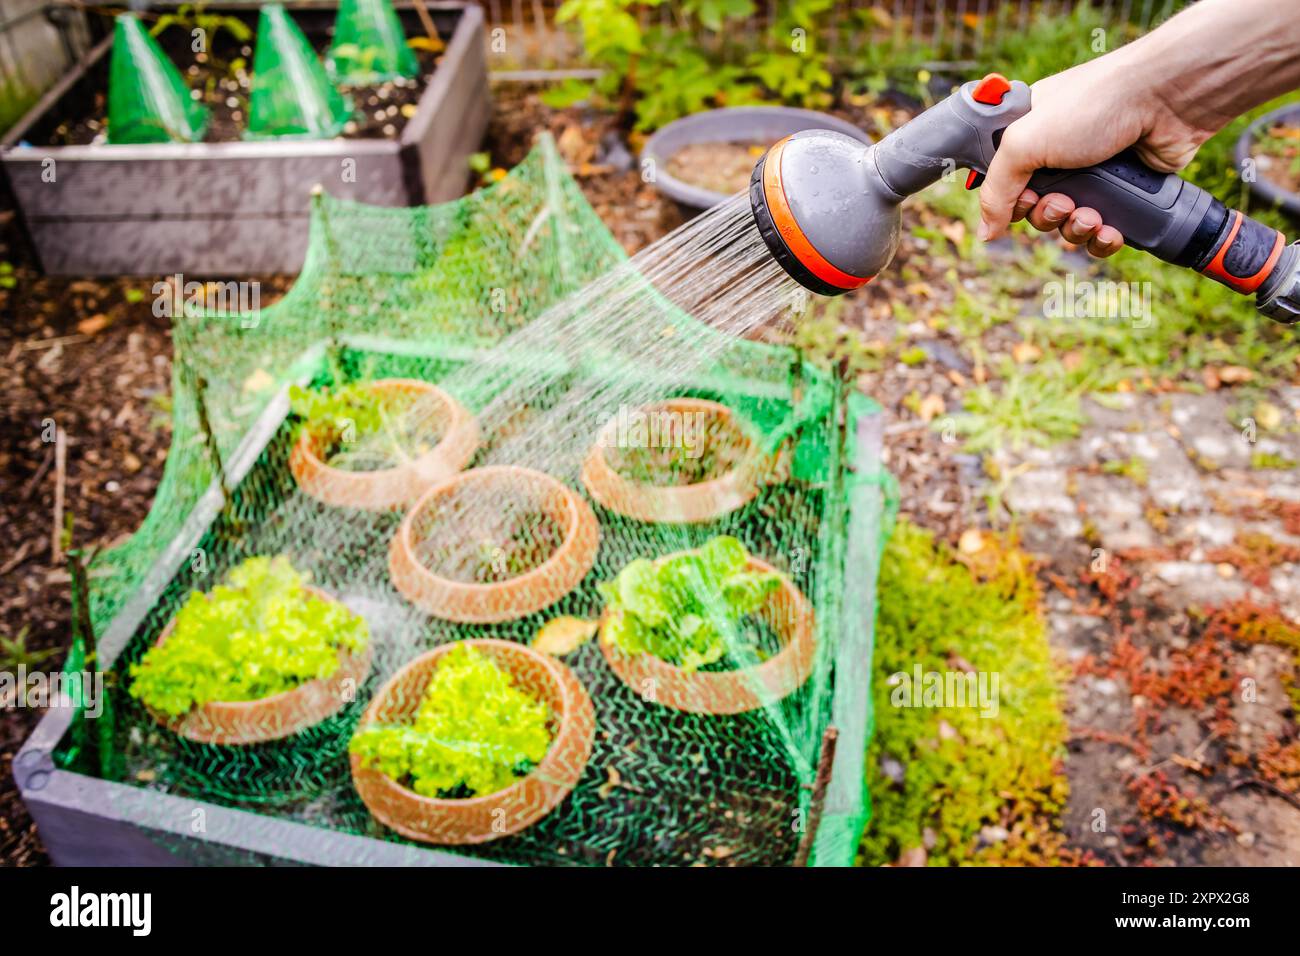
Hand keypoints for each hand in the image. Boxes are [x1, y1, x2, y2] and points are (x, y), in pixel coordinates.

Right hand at [977, 53, 1214, 257]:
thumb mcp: (1024, 143)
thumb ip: (995, 189)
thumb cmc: (1094, 106)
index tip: (1025, 198)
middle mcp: (1060, 155)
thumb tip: (985, 233)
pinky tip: (1111, 230)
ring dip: (1076, 230)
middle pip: (1036, 211)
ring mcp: (1095, 175)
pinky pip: (1102, 233)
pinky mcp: (1125, 192)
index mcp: (1030, 136)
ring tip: (1092, 216)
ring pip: (1069, 226)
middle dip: (1048, 216)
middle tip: (1064, 203)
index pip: (1006, 184)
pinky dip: (1102, 240)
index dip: (1012, 202)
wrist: (1166, 100)